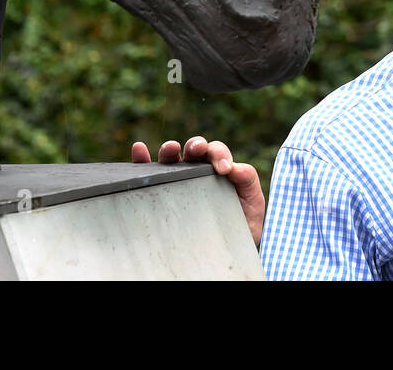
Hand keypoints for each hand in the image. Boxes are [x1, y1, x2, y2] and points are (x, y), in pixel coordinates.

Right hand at [132, 135, 265, 247]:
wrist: (229, 247)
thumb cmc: (242, 222)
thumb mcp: (253, 201)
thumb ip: (248, 180)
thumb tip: (235, 167)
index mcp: (219, 167)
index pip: (216, 151)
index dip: (219, 154)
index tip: (224, 169)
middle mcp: (198, 168)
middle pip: (194, 148)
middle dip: (196, 144)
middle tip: (199, 149)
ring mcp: (180, 178)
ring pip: (172, 157)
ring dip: (170, 149)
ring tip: (171, 149)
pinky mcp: (164, 189)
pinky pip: (150, 171)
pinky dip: (142, 159)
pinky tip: (139, 149)